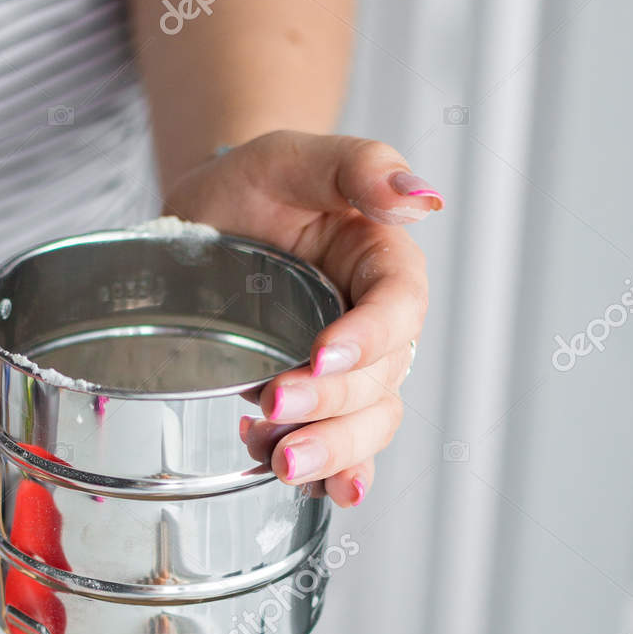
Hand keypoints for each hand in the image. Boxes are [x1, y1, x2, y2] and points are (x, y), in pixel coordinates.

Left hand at [164, 131, 438, 505]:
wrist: (210, 223)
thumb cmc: (257, 186)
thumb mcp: (296, 157)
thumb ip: (359, 167)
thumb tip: (422, 197)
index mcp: (383, 267)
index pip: (398, 312)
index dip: (367, 340)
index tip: (320, 356)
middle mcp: (376, 330)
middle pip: (381, 382)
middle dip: (332, 405)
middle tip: (273, 407)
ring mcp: (348, 376)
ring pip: (366, 427)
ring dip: (331, 453)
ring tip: (279, 461)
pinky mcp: (316, 406)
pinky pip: (338, 453)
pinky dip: (324, 476)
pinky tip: (286, 473)